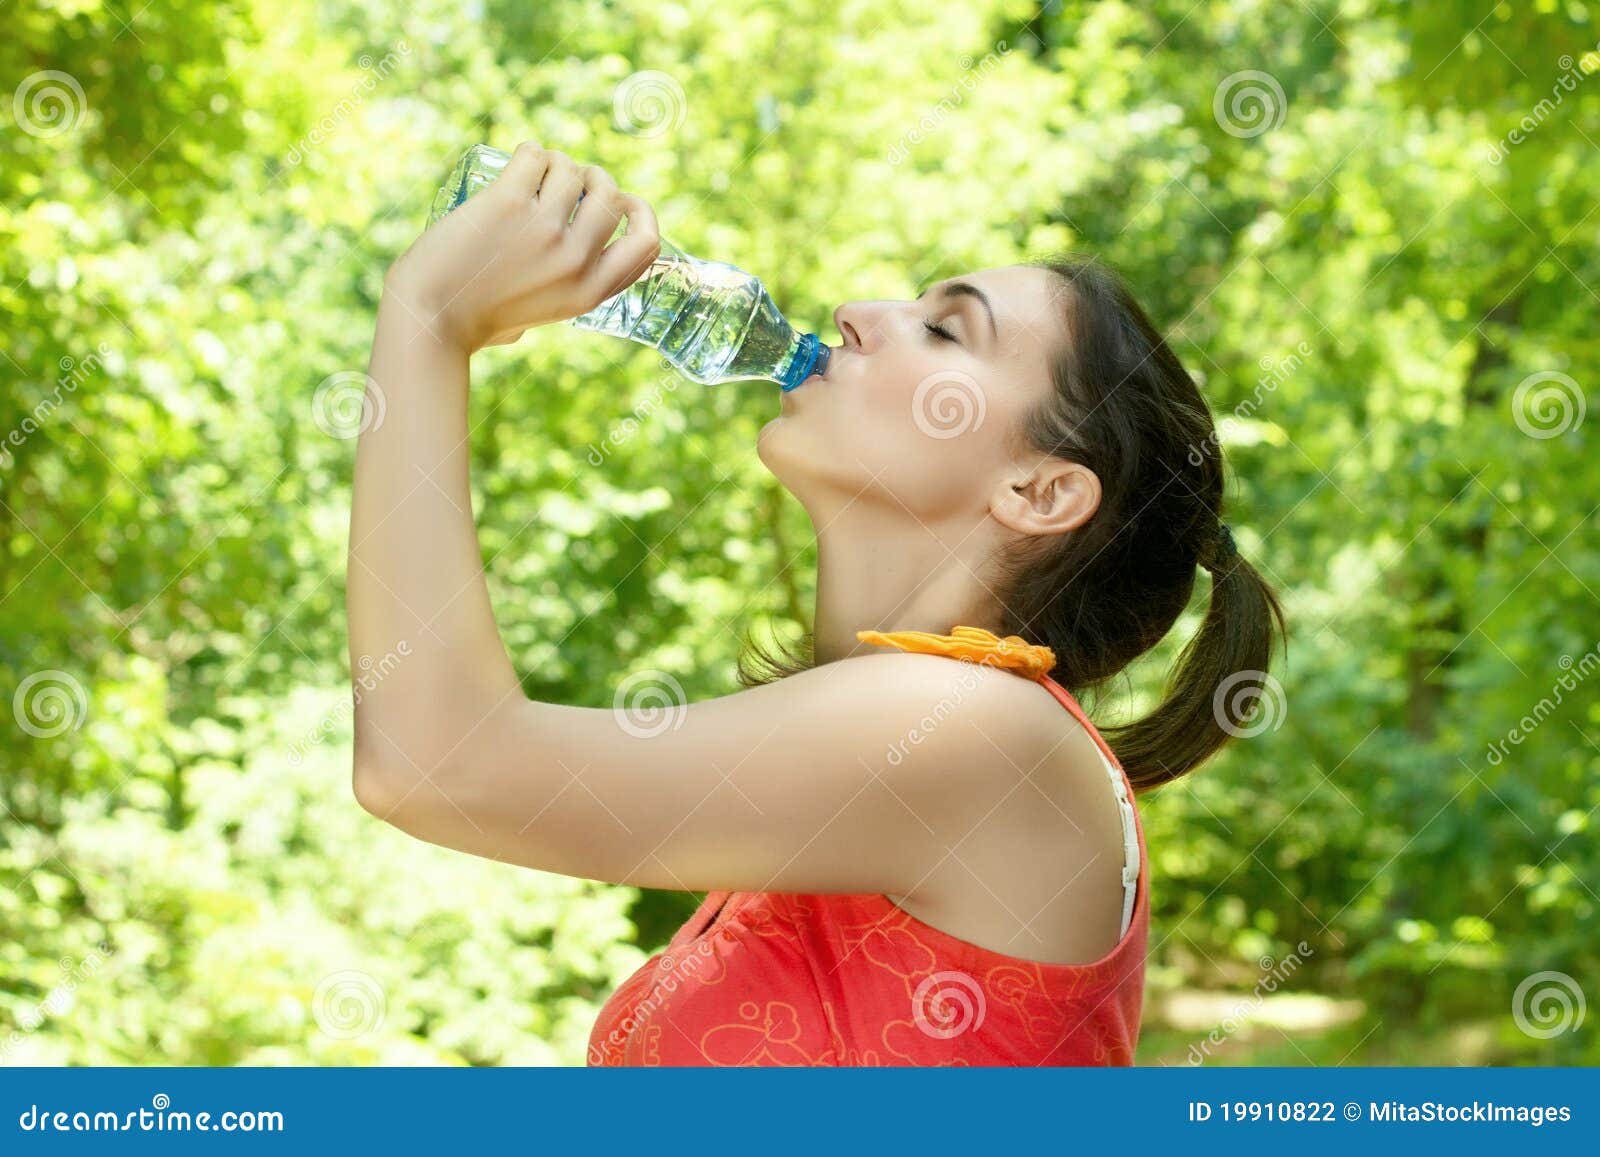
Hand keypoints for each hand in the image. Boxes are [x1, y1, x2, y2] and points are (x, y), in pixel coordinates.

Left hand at [383, 141, 661, 352]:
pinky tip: (517, 163)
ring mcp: (544, 231)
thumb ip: (570, 284)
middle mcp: (575, 262)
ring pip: (573, 169)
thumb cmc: (478, 318)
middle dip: (593, 178)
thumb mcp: (546, 312)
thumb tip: (579, 239)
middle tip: (564, 181)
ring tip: (533, 173)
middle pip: (611, 196)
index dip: (641, 213)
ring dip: (555, 163)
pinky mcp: (508, 204)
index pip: (647, 244)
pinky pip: (535, 156)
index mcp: (590, 293)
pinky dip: (529, 153)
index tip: (623, 201)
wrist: (429, 316)